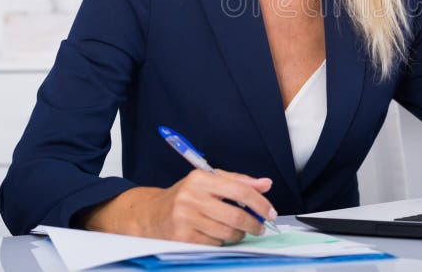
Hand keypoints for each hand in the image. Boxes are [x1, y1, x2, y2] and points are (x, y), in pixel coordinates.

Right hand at [81, 169, 277, 244]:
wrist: (151, 214)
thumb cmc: (185, 195)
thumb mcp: (210, 180)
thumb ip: (239, 181)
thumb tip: (265, 184)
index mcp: (201, 179)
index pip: (240, 190)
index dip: (259, 203)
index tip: (270, 212)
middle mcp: (191, 197)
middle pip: (235, 215)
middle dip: (254, 224)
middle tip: (260, 227)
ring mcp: (185, 219)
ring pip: (226, 232)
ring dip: (238, 234)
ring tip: (238, 230)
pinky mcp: (181, 238)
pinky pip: (214, 243)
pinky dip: (221, 241)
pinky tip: (217, 235)